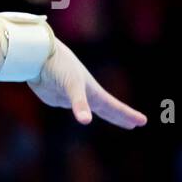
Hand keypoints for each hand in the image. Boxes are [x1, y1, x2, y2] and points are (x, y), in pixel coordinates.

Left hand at [26, 36, 147, 128]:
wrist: (37, 57)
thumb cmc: (60, 66)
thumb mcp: (72, 85)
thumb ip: (79, 103)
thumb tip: (86, 121)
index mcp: (92, 91)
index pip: (114, 107)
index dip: (127, 115)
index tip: (143, 121)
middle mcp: (84, 94)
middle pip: (106, 109)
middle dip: (120, 117)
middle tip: (135, 124)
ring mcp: (70, 96)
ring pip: (90, 108)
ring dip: (104, 113)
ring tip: (116, 118)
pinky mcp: (56, 97)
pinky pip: (71, 105)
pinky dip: (80, 110)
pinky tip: (82, 113)